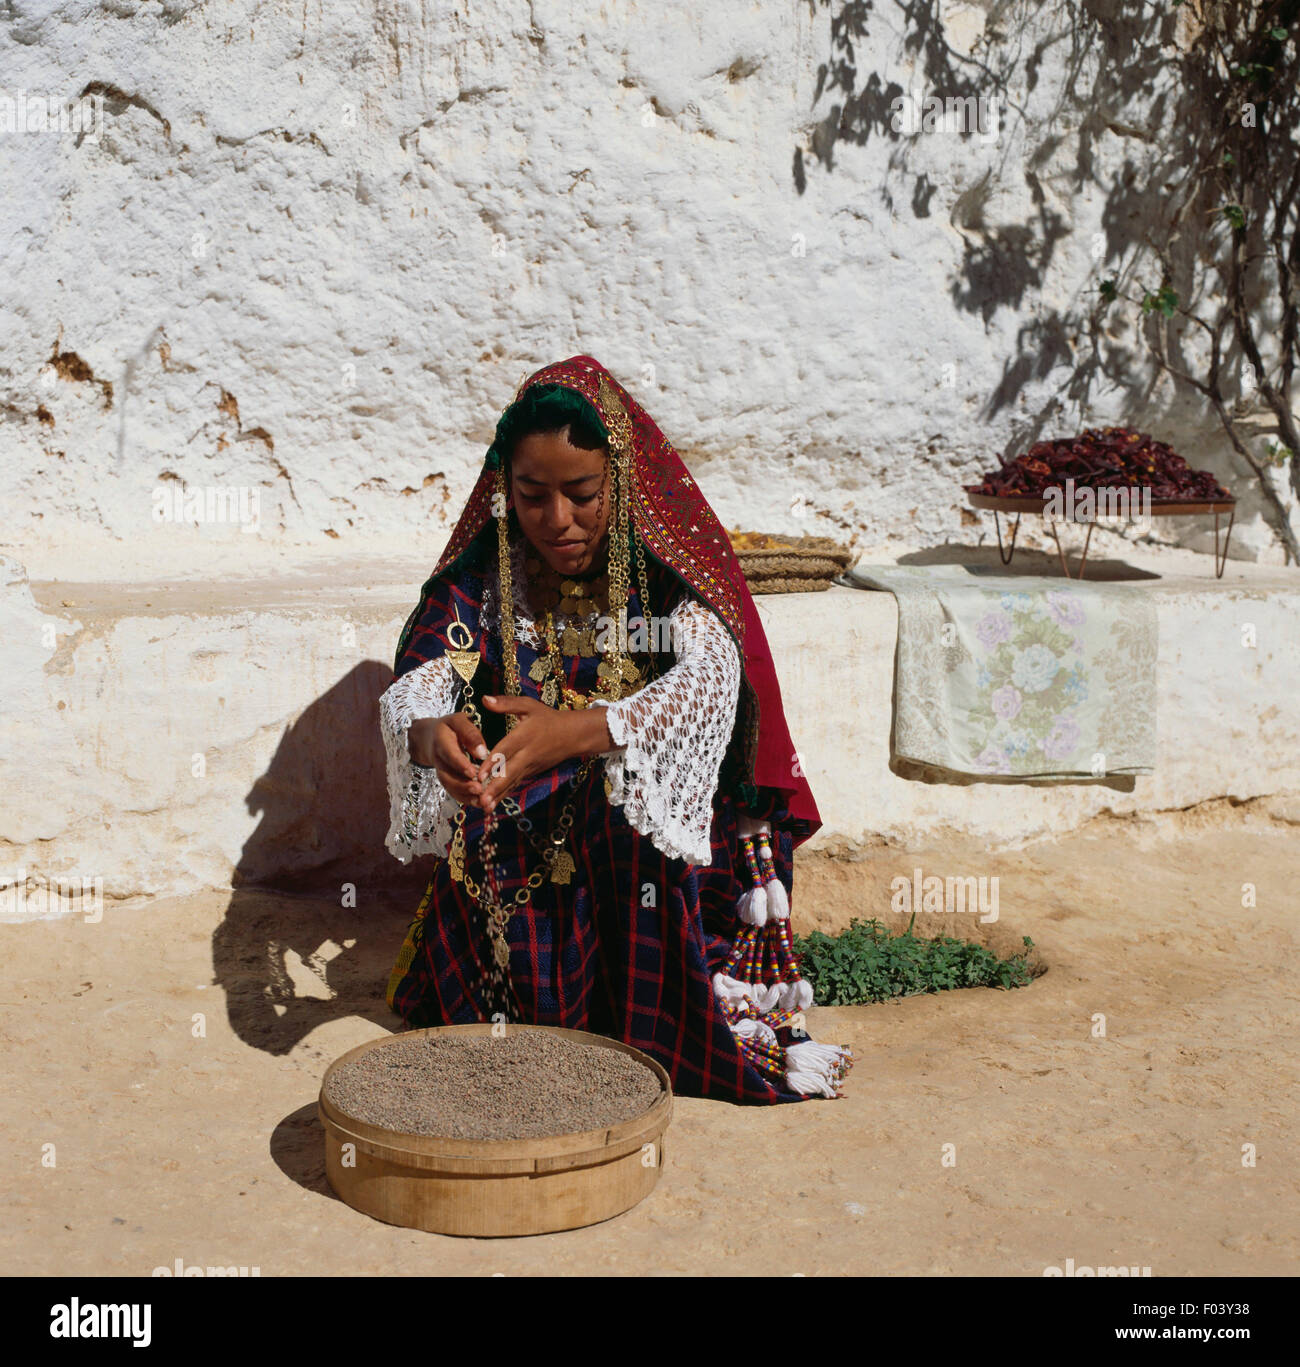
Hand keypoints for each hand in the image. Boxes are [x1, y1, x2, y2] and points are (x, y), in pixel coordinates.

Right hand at [409, 713, 489, 806]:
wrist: (431, 736)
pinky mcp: (446, 780)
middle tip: (479, 790)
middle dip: (462, 785)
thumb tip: (483, 752)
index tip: (472, 772)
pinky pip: (453, 791)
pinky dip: (465, 799)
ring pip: (449, 786)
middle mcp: (438, 758)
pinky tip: (479, 803)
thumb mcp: (459, 720)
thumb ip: (470, 733)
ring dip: (464, 795)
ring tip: (480, 800)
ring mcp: (441, 771)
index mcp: (441, 740)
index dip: (460, 764)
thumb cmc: (451, 726)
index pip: (449, 753)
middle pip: (447, 775)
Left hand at [471, 695, 611, 812]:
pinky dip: (504, 795)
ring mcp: (530, 766)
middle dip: (495, 787)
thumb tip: (484, 699)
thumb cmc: (548, 718)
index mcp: (525, 735)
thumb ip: (506, 703)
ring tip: (484, 808)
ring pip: (512, 782)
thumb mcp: (529, 705)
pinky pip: (516, 784)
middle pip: (509, 772)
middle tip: (480, 799)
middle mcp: (527, 754)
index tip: (479, 774)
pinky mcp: (531, 773)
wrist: (573, 735)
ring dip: (498, 795)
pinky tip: (492, 805)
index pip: (506, 750)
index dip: (493, 762)